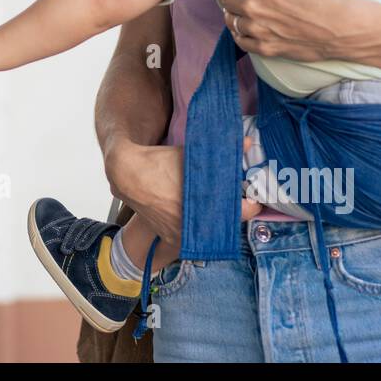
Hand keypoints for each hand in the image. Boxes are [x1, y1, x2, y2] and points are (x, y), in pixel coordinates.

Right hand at [104, 137, 260, 246]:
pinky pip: (191, 237)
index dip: (251, 201)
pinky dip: (196, 228)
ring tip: (214, 204)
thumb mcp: (193, 154)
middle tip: (233, 196)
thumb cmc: (161, 163)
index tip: (251, 193)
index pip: (246, 211)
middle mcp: (196, 227)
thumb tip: (248, 142)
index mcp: (207, 207)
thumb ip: (224, 151)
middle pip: (229, 223)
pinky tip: (195, 214)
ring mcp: (182, 235)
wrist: (128, 175)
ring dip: (216, 220)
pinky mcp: (171, 238)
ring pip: (210, 232)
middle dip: (233, 210)